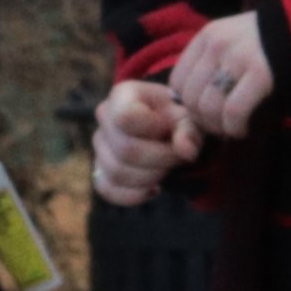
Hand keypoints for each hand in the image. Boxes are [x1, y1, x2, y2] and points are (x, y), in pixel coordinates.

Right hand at [94, 77, 201, 206]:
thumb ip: (189, 132)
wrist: (171, 129)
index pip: (125, 118)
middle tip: (179, 158)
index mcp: (122, 95)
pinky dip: (134, 195)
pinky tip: (153, 188)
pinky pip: (106, 189)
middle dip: (160, 161)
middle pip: (125, 151)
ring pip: (117, 173)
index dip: (153, 132)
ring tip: (167, 170)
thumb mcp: (191, 118)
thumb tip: (185, 152)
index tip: (172, 132)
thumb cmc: (179, 118)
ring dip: (151, 178)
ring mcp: (99, 144)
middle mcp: (103, 117)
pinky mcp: (99, 169)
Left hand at [167, 12, 276, 139]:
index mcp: (207, 36)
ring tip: (231, 130)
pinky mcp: (262, 73)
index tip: (204, 116)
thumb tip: (188, 101)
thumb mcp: (234, 42)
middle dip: (202, 120)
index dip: (187, 106)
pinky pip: (234, 110)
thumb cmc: (273, 44)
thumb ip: (212, 64)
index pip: (178, 81)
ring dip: (218, 127)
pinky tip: (242, 130)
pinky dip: (234, 127)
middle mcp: (217, 44)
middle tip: (219, 129)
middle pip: (191, 97)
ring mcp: (238, 57)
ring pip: (209, 106)